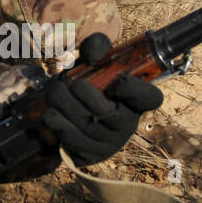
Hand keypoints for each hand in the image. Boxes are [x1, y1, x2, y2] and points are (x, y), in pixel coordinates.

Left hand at [42, 33, 162, 166]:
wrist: (64, 112)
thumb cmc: (85, 83)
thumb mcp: (91, 61)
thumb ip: (96, 47)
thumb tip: (94, 56)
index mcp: (134, 100)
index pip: (150, 98)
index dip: (138, 90)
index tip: (119, 80)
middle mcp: (127, 125)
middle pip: (109, 114)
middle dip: (82, 93)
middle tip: (70, 83)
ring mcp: (109, 144)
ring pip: (86, 126)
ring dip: (63, 104)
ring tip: (54, 92)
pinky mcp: (89, 155)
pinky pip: (72, 142)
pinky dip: (57, 123)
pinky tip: (51, 113)